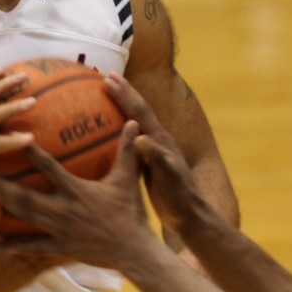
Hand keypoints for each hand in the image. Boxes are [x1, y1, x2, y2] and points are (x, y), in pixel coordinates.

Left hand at [0, 121, 156, 268]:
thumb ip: (127, 149)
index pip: (47, 166)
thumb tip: (133, 121)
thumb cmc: (131, 213)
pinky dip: (14, 245)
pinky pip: (32, 247)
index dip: (28, 151)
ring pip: (23, 217)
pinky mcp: (59, 247)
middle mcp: (61, 208)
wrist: (134, 250)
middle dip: (0, 185)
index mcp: (75, 188)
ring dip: (1, 208)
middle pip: (24, 195)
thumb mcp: (128, 178)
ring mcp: (58, 229)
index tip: (10, 137)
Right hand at [102, 74, 200, 235]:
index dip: (125, 94)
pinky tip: (103, 133)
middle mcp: (157, 140)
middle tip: (106, 76)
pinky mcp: (146, 163)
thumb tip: (140, 138)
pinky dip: (116, 129)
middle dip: (123, 92)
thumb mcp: (168, 178)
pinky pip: (127, 139)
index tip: (109, 79)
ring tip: (104, 95)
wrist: (188, 215)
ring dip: (120, 106)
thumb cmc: (179, 198)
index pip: (140, 112)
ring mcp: (152, 151)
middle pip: (137, 110)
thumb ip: (157, 158)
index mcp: (161, 140)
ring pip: (132, 122)